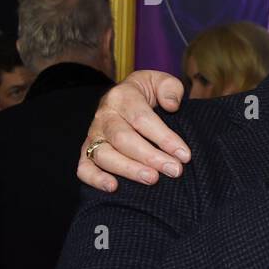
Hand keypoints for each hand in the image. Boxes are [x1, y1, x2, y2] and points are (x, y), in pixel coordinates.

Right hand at [77, 70, 187, 191]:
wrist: (128, 98)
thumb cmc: (150, 93)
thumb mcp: (162, 81)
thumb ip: (170, 88)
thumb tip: (171, 105)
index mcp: (122, 96)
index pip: (142, 118)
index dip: (164, 137)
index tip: (184, 154)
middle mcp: (104, 115)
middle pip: (123, 138)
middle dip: (151, 157)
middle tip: (174, 170)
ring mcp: (94, 134)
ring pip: (104, 154)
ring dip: (128, 170)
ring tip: (152, 179)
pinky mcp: (87, 151)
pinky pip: (84, 167)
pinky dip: (95, 178)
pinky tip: (113, 187)